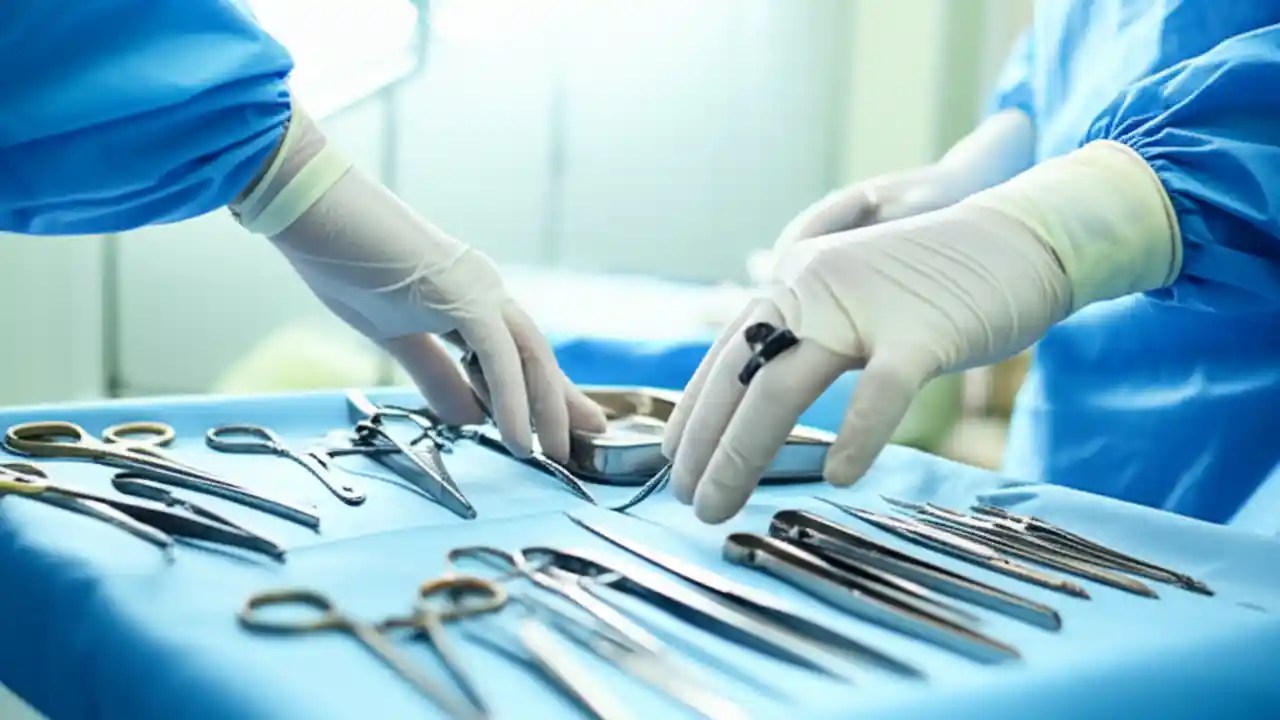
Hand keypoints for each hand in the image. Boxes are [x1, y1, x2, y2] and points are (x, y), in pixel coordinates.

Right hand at [232, 104, 605, 460]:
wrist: (312, 206)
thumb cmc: (341, 259)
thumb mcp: (392, 333)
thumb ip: (434, 373)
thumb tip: (470, 418)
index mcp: (468, 295)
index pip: (516, 352)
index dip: (543, 391)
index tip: (564, 424)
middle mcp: (485, 289)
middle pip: (536, 354)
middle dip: (563, 400)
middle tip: (591, 437)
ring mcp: (477, 289)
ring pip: (529, 356)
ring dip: (546, 409)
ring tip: (556, 453)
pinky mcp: (461, 294)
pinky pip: (498, 357)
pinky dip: (512, 401)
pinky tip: (518, 436)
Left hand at [663, 140, 1180, 522]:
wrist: (1019, 238)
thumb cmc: (934, 287)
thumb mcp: (852, 302)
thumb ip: (807, 338)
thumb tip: (759, 401)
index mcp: (794, 285)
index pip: (725, 359)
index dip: (692, 415)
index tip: (672, 464)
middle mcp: (814, 289)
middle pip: (740, 378)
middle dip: (704, 447)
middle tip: (685, 501)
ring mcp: (865, 307)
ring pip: (783, 386)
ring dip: (742, 454)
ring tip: (718, 504)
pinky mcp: (922, 331)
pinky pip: (881, 391)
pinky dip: (857, 435)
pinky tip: (838, 476)